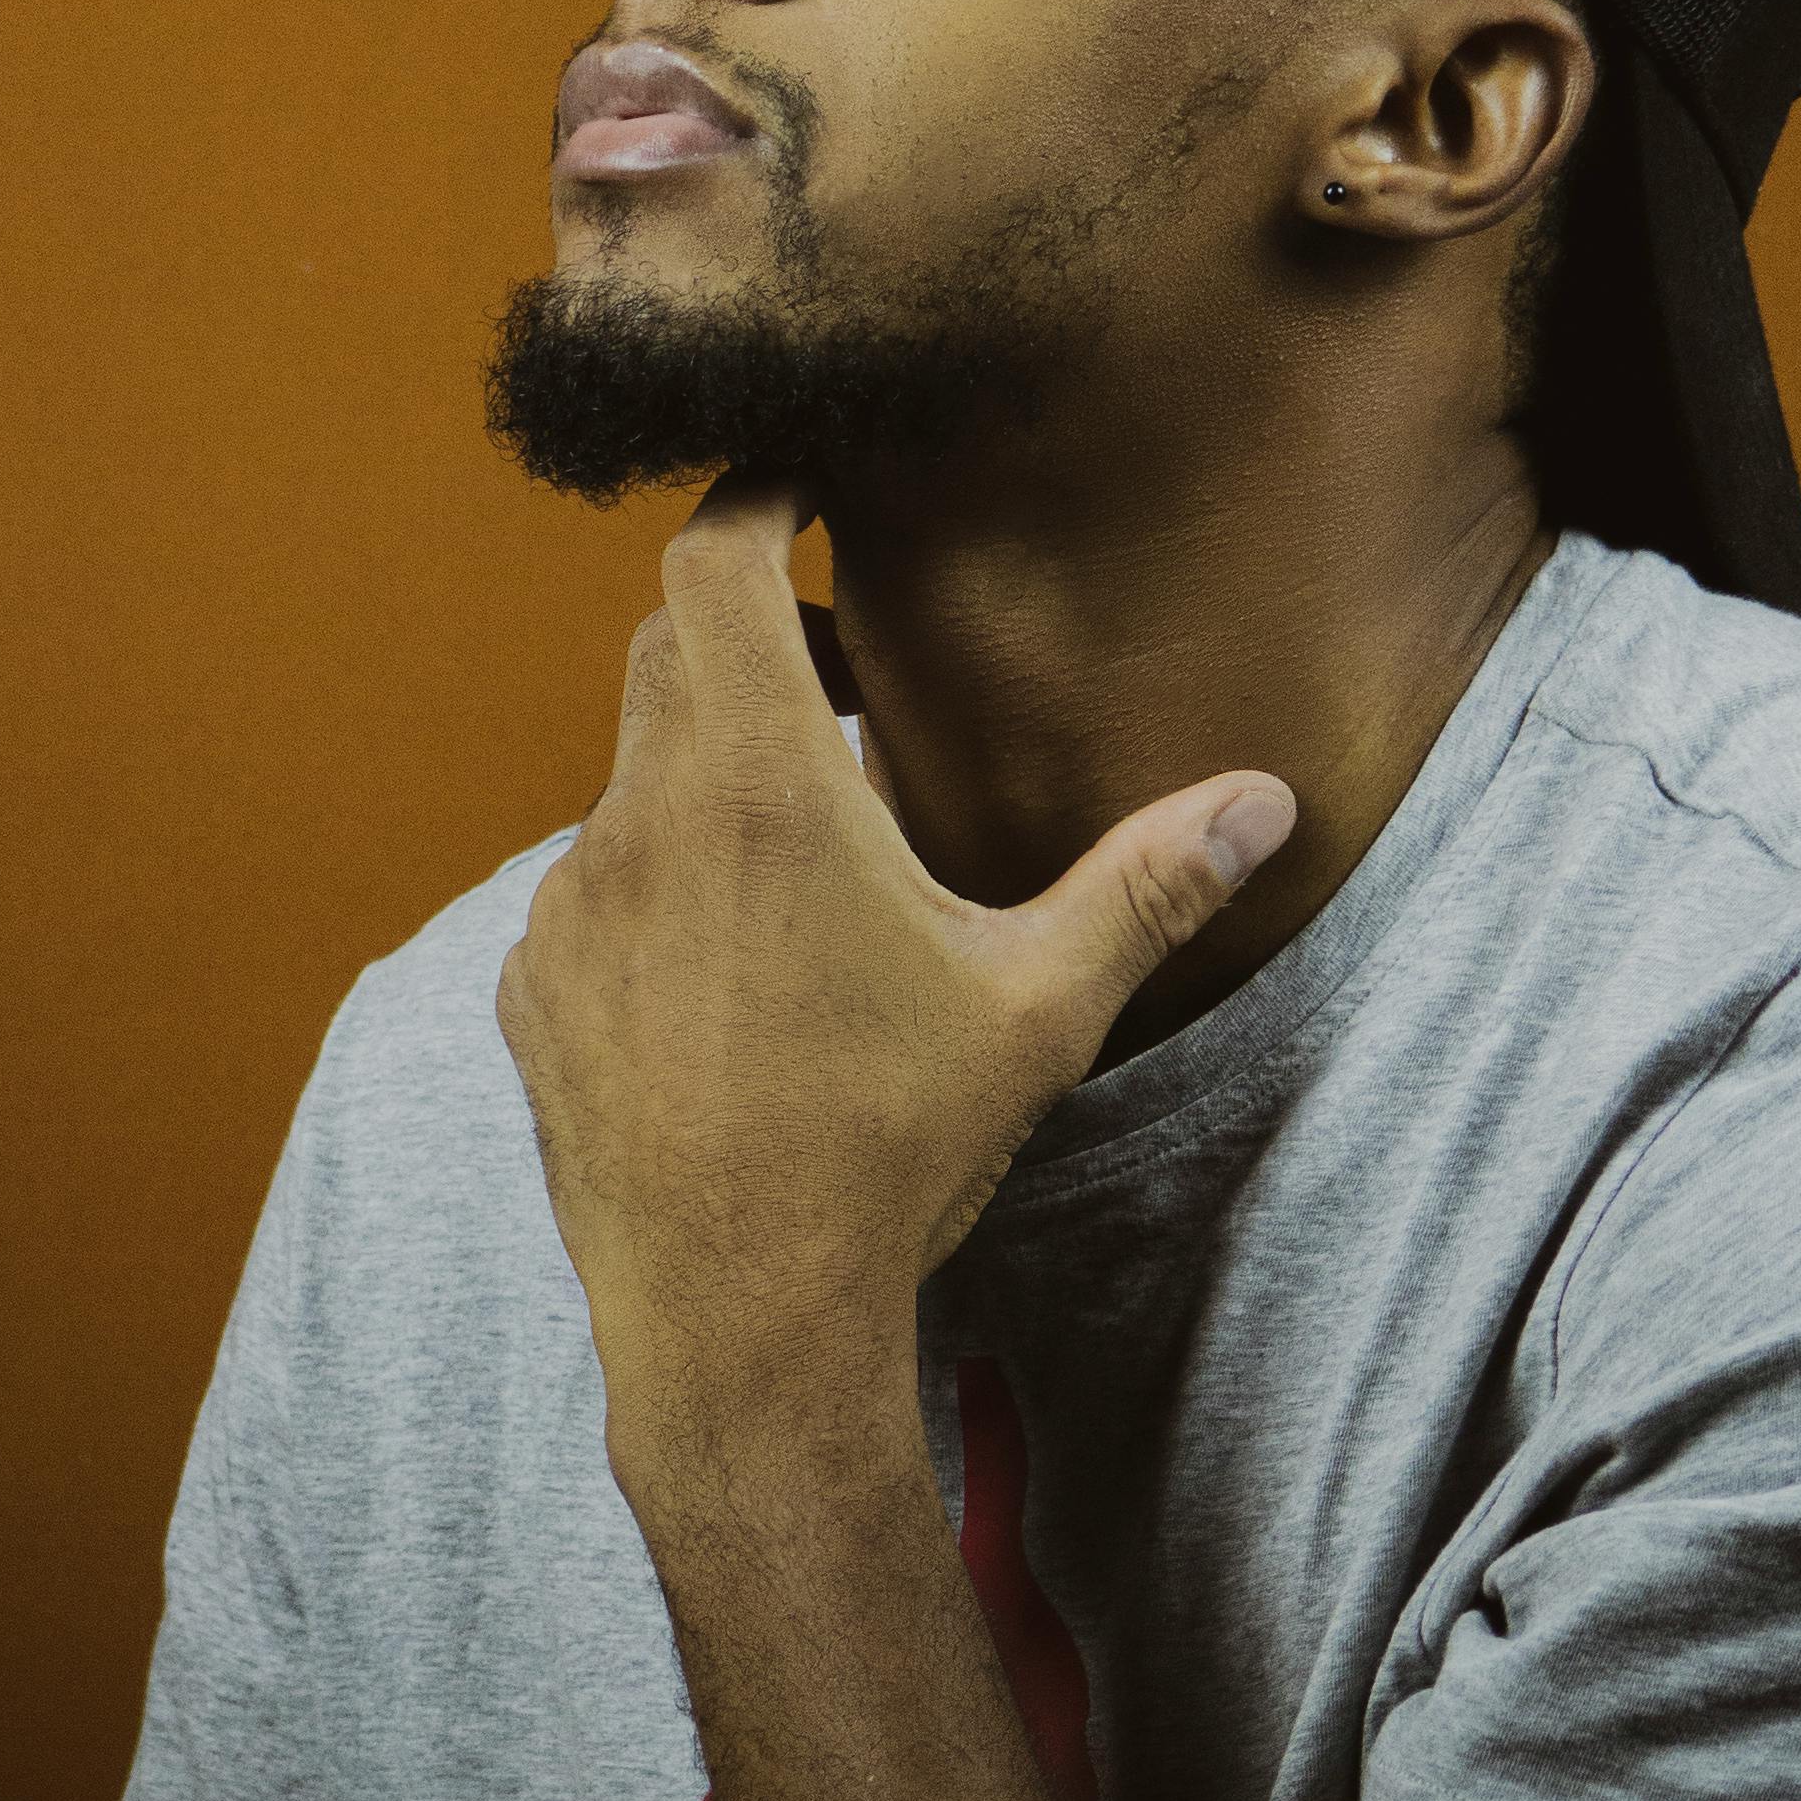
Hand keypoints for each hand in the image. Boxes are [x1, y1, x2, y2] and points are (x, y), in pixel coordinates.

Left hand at [496, 479, 1294, 1448]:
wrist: (739, 1330)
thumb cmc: (893, 1152)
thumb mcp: (1039, 1006)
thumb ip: (1148, 884)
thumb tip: (1266, 799)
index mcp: (760, 786)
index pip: (710, 559)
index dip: (748, 489)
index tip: (795, 470)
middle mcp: (641, 821)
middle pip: (668, 648)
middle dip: (750, 626)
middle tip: (840, 657)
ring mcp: (569, 909)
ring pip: (631, 774)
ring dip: (709, 769)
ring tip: (808, 841)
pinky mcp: (534, 992)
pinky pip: (591, 886)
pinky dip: (659, 879)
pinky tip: (736, 964)